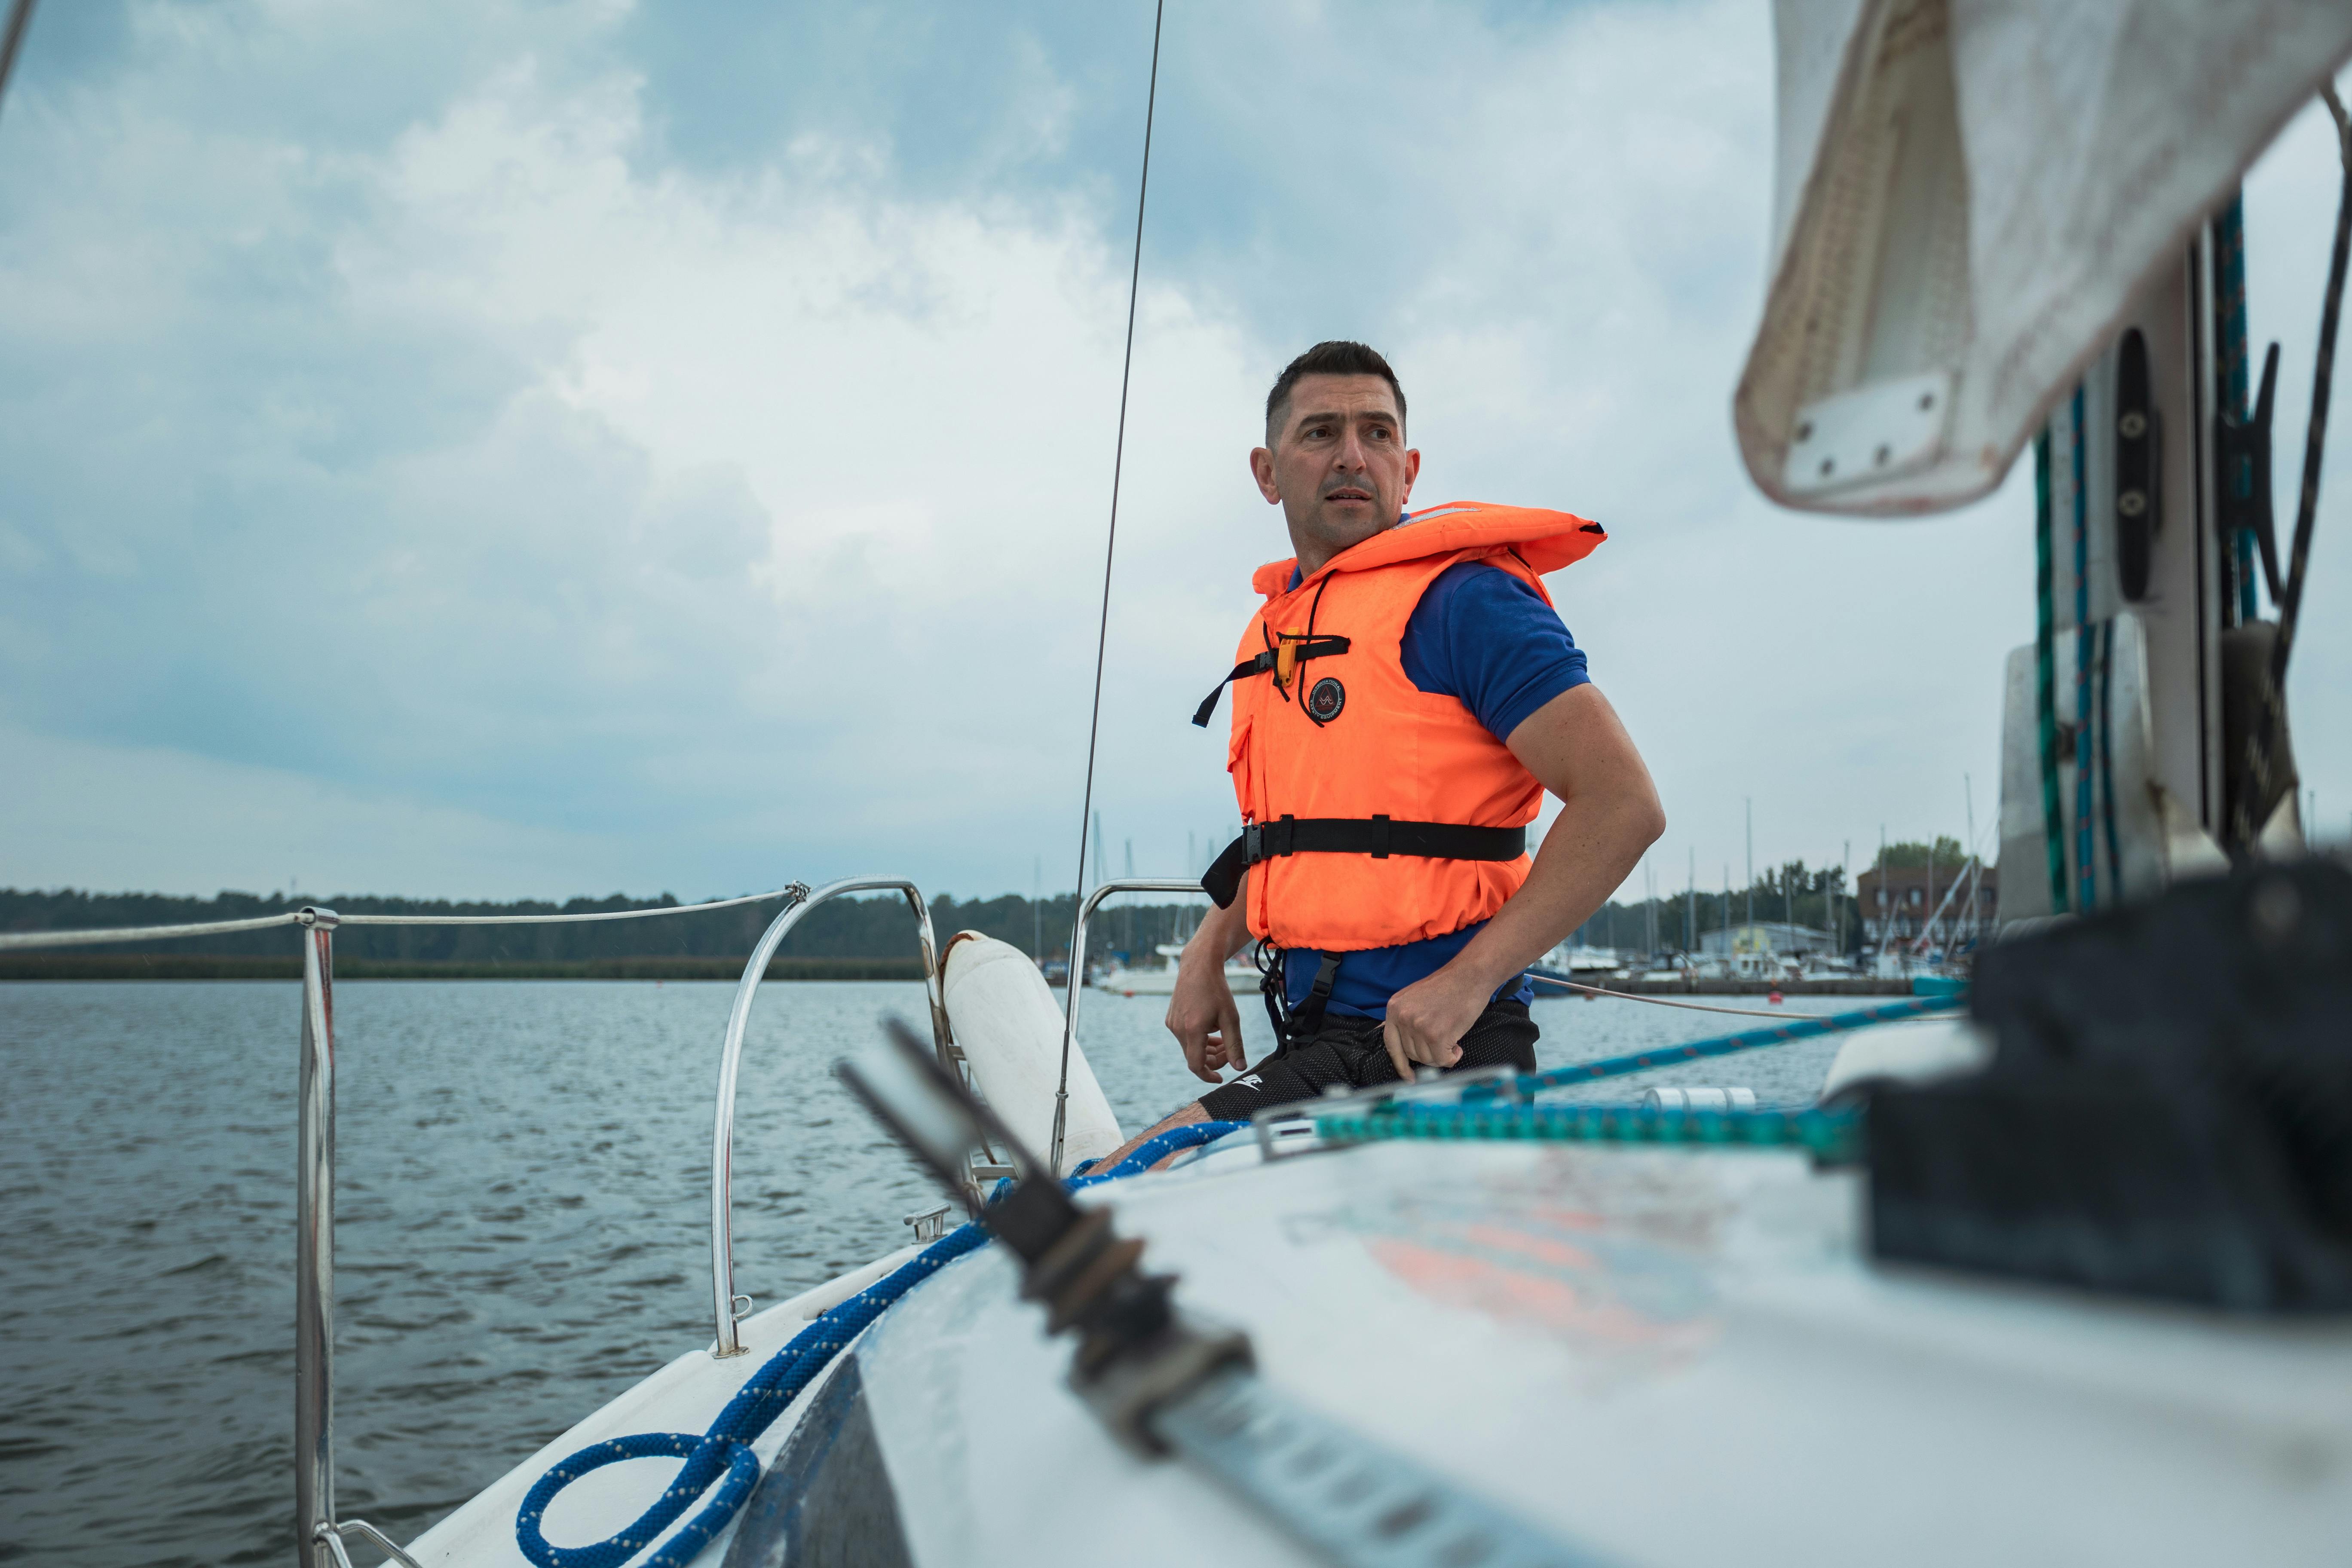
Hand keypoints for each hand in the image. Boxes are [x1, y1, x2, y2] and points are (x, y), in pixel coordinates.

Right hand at [1166, 946, 1245, 1083]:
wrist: (1198, 965)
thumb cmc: (1217, 990)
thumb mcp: (1231, 1017)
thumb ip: (1235, 1045)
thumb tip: (1240, 1067)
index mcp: (1192, 1030)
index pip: (1196, 1065)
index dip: (1208, 1075)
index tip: (1221, 1078)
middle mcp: (1178, 1029)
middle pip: (1195, 1057)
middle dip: (1214, 1058)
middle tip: (1230, 1050)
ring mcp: (1172, 1024)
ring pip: (1191, 1047)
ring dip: (1207, 1048)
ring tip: (1224, 1039)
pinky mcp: (1171, 1018)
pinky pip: (1185, 1037)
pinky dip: (1199, 1039)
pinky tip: (1212, 1028)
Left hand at [1380, 965, 1491, 1080]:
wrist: (1470, 975)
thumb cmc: (1448, 987)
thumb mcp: (1415, 998)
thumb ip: (1405, 1018)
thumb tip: (1400, 1043)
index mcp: (1394, 1007)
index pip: (1391, 1044)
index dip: (1400, 1064)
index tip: (1408, 1078)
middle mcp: (1402, 1017)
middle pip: (1412, 1054)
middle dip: (1429, 1054)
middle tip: (1444, 1042)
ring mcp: (1418, 1026)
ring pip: (1427, 1059)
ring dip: (1442, 1055)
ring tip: (1452, 1039)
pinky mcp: (1436, 1035)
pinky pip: (1442, 1060)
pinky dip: (1452, 1058)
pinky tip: (1458, 1046)